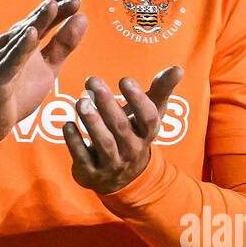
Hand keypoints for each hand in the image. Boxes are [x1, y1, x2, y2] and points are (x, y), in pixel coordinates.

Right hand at [0, 0, 87, 141]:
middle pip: (34, 23)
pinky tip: (31, 35)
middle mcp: (12, 45)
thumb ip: (64, 44)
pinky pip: (11, 61)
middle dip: (52, 9)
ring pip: (22, 38)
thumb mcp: (49, 67)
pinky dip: (21, 48)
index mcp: (25, 41)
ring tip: (52, 6)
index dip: (59, 8)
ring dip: (37, 22)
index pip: (44, 21)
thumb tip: (82, 18)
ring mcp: (3, 60)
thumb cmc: (19, 90)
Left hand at [63, 66, 183, 194]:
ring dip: (92, 121)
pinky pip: (83, 158)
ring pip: (104, 143)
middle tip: (92, 81)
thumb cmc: (134, 134)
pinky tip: (67, 124)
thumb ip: (160, 91)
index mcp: (147, 134)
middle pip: (121, 127)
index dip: (138, 99)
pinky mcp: (92, 173)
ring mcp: (112, 164)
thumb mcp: (149, 115)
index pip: (148, 118)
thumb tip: (178, 68)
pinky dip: (74, 141)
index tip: (124, 80)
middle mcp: (132, 150)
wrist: (120, 178)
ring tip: (80, 101)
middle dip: (107, 104)